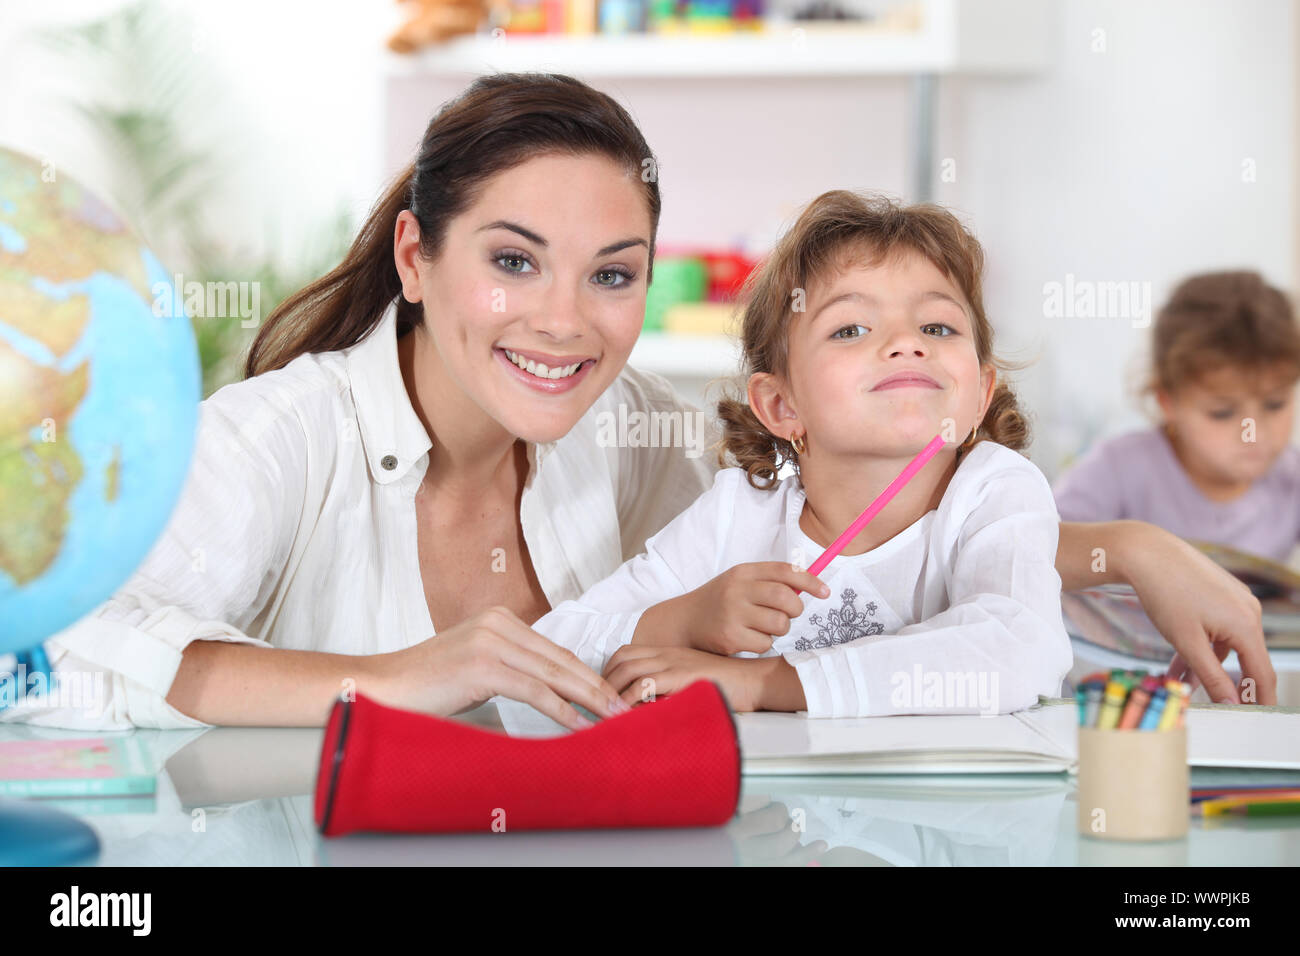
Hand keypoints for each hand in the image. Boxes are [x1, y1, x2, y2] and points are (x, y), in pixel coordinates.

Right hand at [367, 606, 627, 730]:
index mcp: (500, 620)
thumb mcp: (475, 668)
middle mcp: (499, 624)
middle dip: (596, 686)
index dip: (585, 675)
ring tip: (613, 718)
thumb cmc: (426, 685)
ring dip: (588, 699)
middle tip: (625, 707)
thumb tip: (546, 690)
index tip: (609, 696)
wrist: (382, 687)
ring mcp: (491, 642)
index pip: (554, 651)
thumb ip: (509, 669)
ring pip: (554, 673)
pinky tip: (580, 726)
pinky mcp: (483, 666)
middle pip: (561, 659)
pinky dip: (561, 710)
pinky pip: (534, 690)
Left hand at [602, 645, 773, 710]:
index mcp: (667, 652)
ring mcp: (674, 662)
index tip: (602, 694)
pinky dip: (630, 699)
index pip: (625, 653)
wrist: (752, 681)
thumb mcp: (688, 681)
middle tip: (598, 707)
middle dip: (604, 683)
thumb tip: (642, 708)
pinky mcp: (682, 676)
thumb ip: (666, 688)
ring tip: (607, 714)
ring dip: (613, 692)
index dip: (608, 672)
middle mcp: (666, 653)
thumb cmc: (723, 685)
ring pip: (628, 669)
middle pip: (621, 659)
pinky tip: (627, 714)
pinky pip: (645, 684)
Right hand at [635, 561, 829, 655]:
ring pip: (779, 624)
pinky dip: (762, 644)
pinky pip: (765, 644)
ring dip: (779, 628)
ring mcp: (732, 614)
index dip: (810, 581)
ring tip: (762, 627)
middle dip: (795, 609)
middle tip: (789, 613)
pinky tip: (747, 639)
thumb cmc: (720, 602)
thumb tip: (809, 587)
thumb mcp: (740, 583)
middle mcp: (737, 589)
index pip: (785, 571)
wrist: (684, 622)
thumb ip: (769, 582)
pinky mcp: (730, 637)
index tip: (825, 591)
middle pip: (785, 597)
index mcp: (743, 572)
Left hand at [1116, 523, 1276, 704]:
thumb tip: (1232, 703)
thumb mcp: (1187, 643)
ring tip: (1178, 681)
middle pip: (1245, 659)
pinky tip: (1179, 659)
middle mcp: (1249, 611)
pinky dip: (1202, 645)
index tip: (1257, 719)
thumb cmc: (1165, 595)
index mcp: (1247, 625)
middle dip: (1225, 683)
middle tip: (1216, 706)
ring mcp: (1236, 600)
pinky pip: (1218, 628)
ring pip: (1226, 644)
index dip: (1260, 700)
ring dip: (1205, 664)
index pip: (1262, 674)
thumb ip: (1212, 676)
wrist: (1147, 552)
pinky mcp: (1221, 593)